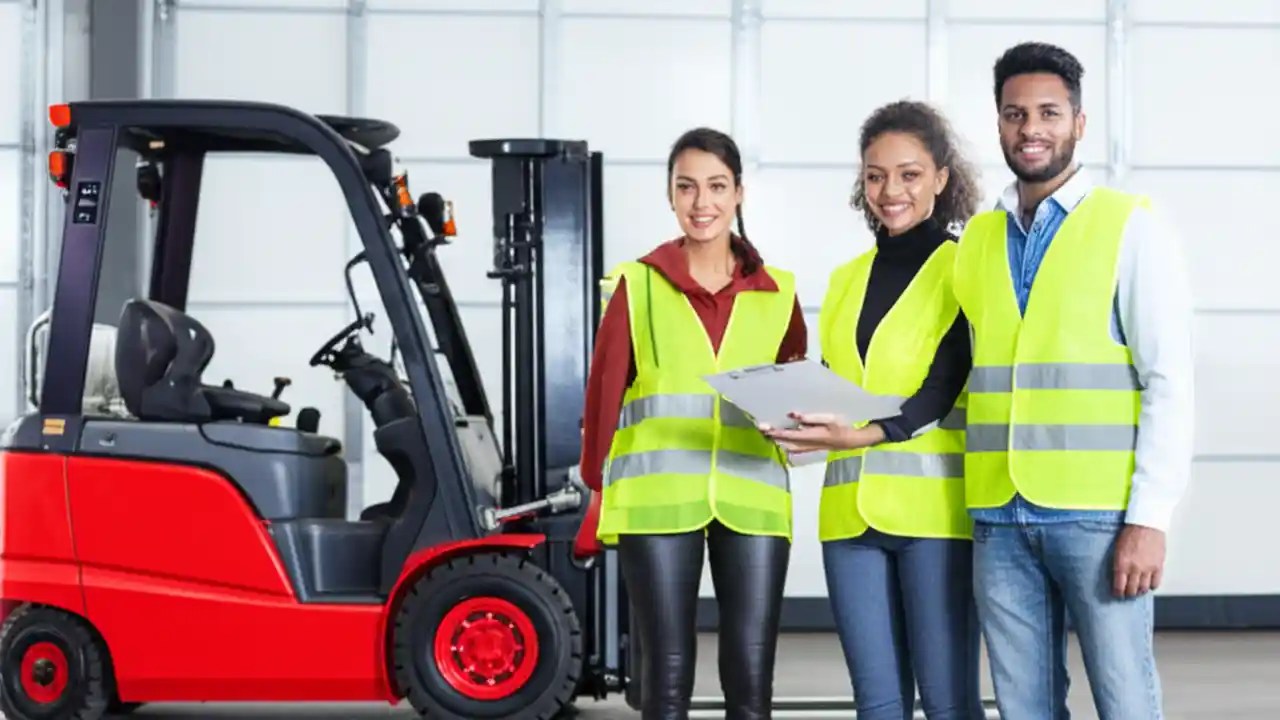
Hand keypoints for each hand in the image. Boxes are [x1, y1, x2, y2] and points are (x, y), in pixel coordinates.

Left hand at [758, 413, 885, 452]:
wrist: (851, 440)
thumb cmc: (841, 426)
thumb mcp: (828, 418)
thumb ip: (810, 417)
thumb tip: (791, 415)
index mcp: (811, 436)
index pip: (788, 435)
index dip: (775, 432)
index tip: (764, 427)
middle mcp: (807, 445)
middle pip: (784, 442)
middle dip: (772, 436)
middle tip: (761, 428)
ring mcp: (808, 449)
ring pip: (787, 447)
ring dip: (776, 440)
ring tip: (767, 432)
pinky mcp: (810, 449)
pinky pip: (793, 448)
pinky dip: (784, 443)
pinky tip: (779, 438)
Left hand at [1112, 524, 1165, 597]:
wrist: (1146, 524)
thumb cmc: (1130, 532)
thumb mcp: (1117, 549)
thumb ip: (1118, 563)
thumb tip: (1118, 575)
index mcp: (1122, 564)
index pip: (1119, 586)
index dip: (1118, 593)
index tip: (1117, 594)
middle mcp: (1135, 569)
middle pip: (1131, 589)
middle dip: (1128, 593)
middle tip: (1127, 594)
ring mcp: (1148, 569)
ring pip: (1144, 588)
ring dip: (1140, 591)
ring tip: (1137, 591)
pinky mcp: (1158, 566)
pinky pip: (1156, 582)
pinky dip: (1152, 586)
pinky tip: (1149, 585)